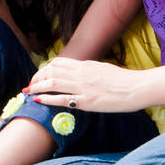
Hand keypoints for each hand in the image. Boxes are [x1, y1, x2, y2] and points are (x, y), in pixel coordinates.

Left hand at [25, 57, 145, 113]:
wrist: (136, 88)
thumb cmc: (122, 79)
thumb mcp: (102, 68)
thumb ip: (87, 69)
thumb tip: (76, 71)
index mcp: (85, 65)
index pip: (58, 63)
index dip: (44, 69)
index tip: (39, 76)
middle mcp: (81, 74)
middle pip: (51, 72)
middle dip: (37, 78)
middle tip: (29, 85)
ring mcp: (83, 87)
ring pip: (53, 83)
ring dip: (37, 87)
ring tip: (28, 91)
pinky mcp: (87, 101)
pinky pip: (62, 99)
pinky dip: (47, 98)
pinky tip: (38, 100)